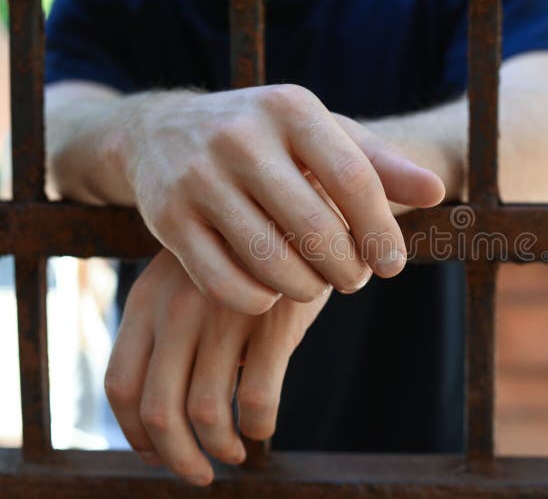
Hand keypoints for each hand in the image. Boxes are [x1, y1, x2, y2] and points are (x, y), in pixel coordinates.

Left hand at [104, 249, 330, 485]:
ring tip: (234, 454)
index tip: (157, 450)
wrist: (295, 206)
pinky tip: (262, 428)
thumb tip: (166, 410)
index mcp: (146, 300)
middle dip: (176, 457)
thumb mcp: (187, 279)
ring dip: (218, 448)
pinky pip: (255, 400)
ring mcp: (224, 315)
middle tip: (198, 473)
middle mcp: (177, 310)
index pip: (120, 384)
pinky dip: (256, 428)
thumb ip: (168, 329)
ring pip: (205, 413)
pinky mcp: (272, 324)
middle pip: (158, 409)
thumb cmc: (240, 256)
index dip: (134, 432)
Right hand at [117, 84, 443, 314]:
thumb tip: (436, 192)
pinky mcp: (167, 218)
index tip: (392, 265)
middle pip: (316, 229)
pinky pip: (224, 283)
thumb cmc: (266, 138)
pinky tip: (271, 291)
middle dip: (347, 270)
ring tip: (317, 285)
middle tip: (353, 280)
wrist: (162, 131)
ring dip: (306, 289)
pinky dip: (258, 299)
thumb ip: (381, 162)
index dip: (381, 231)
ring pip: (272, 263)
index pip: (354, 179)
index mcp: (290, 108)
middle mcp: (240, 136)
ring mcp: (198, 178)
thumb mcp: (322, 134)